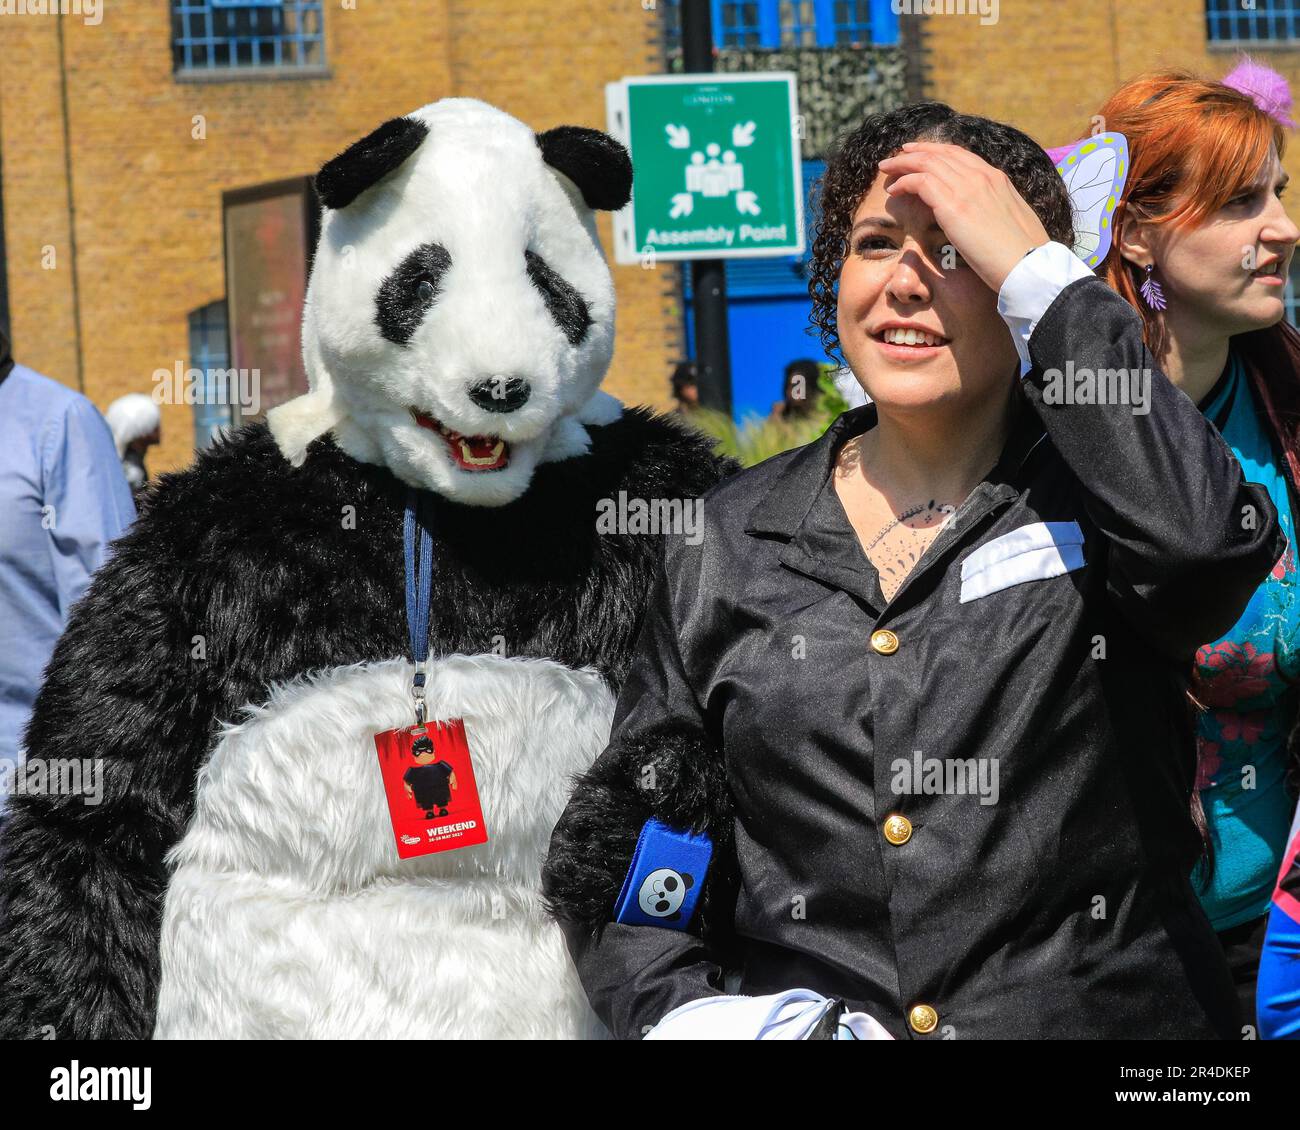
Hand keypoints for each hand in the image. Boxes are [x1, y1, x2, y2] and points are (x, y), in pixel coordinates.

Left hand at [877, 141, 1049, 291]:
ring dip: (903, 164)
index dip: (937, 152)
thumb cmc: (1023, 254)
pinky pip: (921, 182)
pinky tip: (894, 190)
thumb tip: (980, 218)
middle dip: (915, 153)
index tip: (920, 154)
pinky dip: (904, 182)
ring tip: (886, 169)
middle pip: (941, 154)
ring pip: (927, 163)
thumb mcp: (1011, 222)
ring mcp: (969, 188)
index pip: (960, 155)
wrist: (1029, 265)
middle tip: (896, 157)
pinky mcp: (954, 206)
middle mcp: (983, 177)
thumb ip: (993, 211)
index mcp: (998, 179)